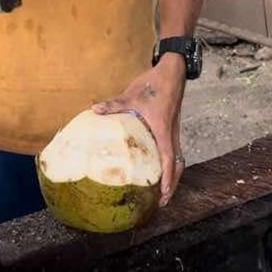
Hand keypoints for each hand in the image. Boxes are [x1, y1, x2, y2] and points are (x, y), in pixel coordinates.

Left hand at [93, 56, 185, 205]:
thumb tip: (94, 110)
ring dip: (172, 175)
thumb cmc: (154, 84)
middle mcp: (172, 134)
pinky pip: (174, 150)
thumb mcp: (131, 95)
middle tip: (163, 200)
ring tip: (163, 189)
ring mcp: (174, 131)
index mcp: (163, 130)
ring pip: (177, 159)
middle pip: (177, 165)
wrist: (172, 71)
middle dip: (172, 184)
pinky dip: (169, 163)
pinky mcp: (172, 127)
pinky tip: (158, 166)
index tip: (164, 194)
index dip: (168, 179)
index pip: (169, 160)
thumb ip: (113, 105)